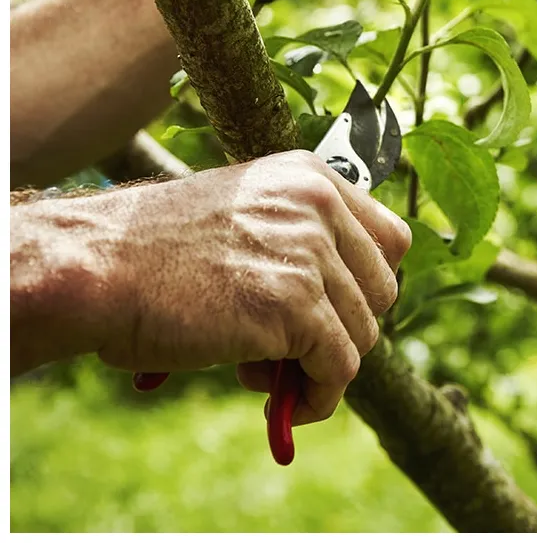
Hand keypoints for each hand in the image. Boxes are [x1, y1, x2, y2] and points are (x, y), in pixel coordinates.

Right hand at [12, 151, 410, 425]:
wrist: (97, 267)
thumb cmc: (155, 252)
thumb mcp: (245, 215)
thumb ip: (301, 240)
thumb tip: (352, 306)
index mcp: (310, 177)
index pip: (391, 240)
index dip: (367, 285)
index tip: (334, 312)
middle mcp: (319, 205)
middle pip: (383, 290)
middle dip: (343, 328)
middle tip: (287, 347)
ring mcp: (310, 254)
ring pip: (362, 333)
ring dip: (319, 365)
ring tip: (260, 369)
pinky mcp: (295, 306)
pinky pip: (338, 368)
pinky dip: (318, 398)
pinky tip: (282, 407)